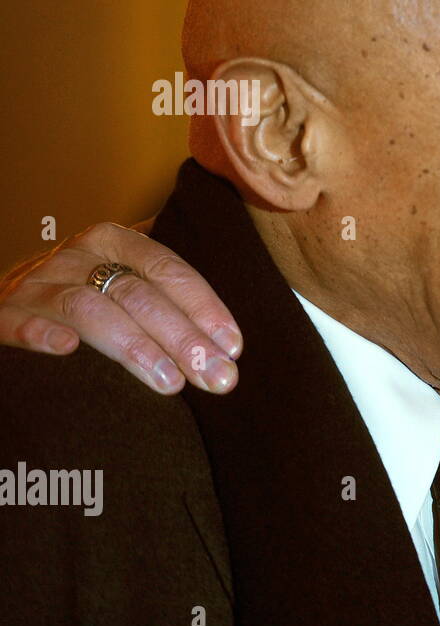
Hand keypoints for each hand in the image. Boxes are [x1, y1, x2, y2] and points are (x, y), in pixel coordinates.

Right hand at [0, 221, 241, 393]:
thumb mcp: (124, 287)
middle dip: (183, 338)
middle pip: (137, 293)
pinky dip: (41, 331)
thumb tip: (226, 351)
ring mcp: (36, 284)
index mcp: (113, 242)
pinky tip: (66, 349)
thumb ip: (168, 308)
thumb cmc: (83, 296)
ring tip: (169, 382)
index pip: (167, 269)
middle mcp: (76, 257)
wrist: (9, 298)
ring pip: (89, 309)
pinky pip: (18, 319)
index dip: (203, 307)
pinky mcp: (2, 313)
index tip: (231, 347)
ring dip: (133, 346)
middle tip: (214, 377)